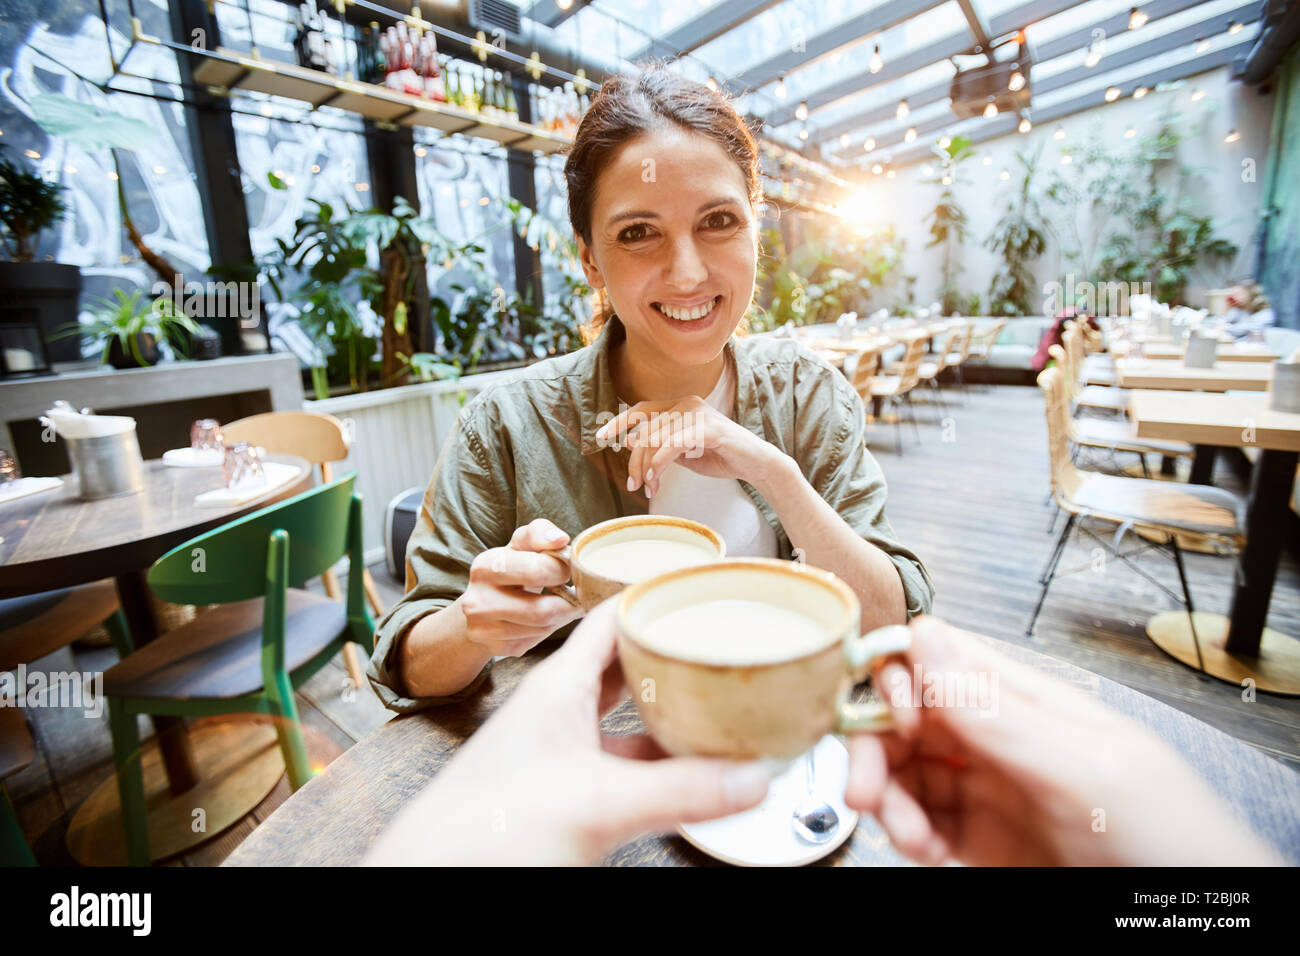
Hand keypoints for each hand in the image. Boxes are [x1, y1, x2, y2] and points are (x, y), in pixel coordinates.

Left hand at [364, 598, 774, 865]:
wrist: (432, 877)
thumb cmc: (482, 830)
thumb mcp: (597, 804)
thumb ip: (680, 791)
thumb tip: (753, 776)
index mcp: (558, 686)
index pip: (612, 616)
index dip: (655, 597)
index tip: (702, 588)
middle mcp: (558, 709)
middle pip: (625, 661)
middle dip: (671, 651)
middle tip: (721, 644)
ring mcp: (559, 749)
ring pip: (624, 713)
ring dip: (667, 708)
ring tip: (715, 702)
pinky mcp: (563, 788)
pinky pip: (621, 758)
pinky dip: (656, 758)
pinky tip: (685, 770)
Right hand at [461, 518, 584, 657]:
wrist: (486, 599)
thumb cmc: (513, 565)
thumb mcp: (522, 543)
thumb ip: (540, 533)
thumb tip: (560, 539)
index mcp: (485, 567)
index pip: (538, 571)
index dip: (563, 570)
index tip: (569, 569)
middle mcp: (477, 601)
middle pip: (542, 610)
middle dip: (568, 602)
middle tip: (577, 594)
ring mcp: (483, 628)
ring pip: (542, 628)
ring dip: (562, 616)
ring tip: (565, 604)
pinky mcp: (495, 647)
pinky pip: (535, 642)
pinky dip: (549, 630)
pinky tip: (548, 618)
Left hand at [596, 396, 786, 497]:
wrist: (753, 463)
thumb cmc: (718, 456)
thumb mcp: (681, 452)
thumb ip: (659, 445)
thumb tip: (628, 442)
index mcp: (679, 406)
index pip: (641, 410)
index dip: (619, 422)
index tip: (600, 437)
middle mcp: (686, 403)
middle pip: (645, 431)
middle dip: (635, 462)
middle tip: (635, 486)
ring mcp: (698, 413)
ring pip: (655, 440)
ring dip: (647, 468)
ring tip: (650, 488)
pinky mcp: (708, 428)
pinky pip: (673, 445)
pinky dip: (660, 463)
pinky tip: (656, 479)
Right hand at [844, 617, 1280, 865]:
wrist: (1199, 912)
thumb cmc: (1177, 836)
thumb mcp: (1087, 768)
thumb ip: (1002, 711)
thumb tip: (929, 641)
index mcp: (1028, 703)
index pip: (940, 662)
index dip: (897, 678)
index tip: (883, 712)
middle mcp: (1003, 741)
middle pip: (909, 721)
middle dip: (874, 744)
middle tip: (862, 782)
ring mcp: (992, 792)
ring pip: (907, 774)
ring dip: (886, 794)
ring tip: (898, 827)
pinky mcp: (984, 843)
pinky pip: (923, 825)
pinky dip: (905, 833)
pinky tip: (916, 845)